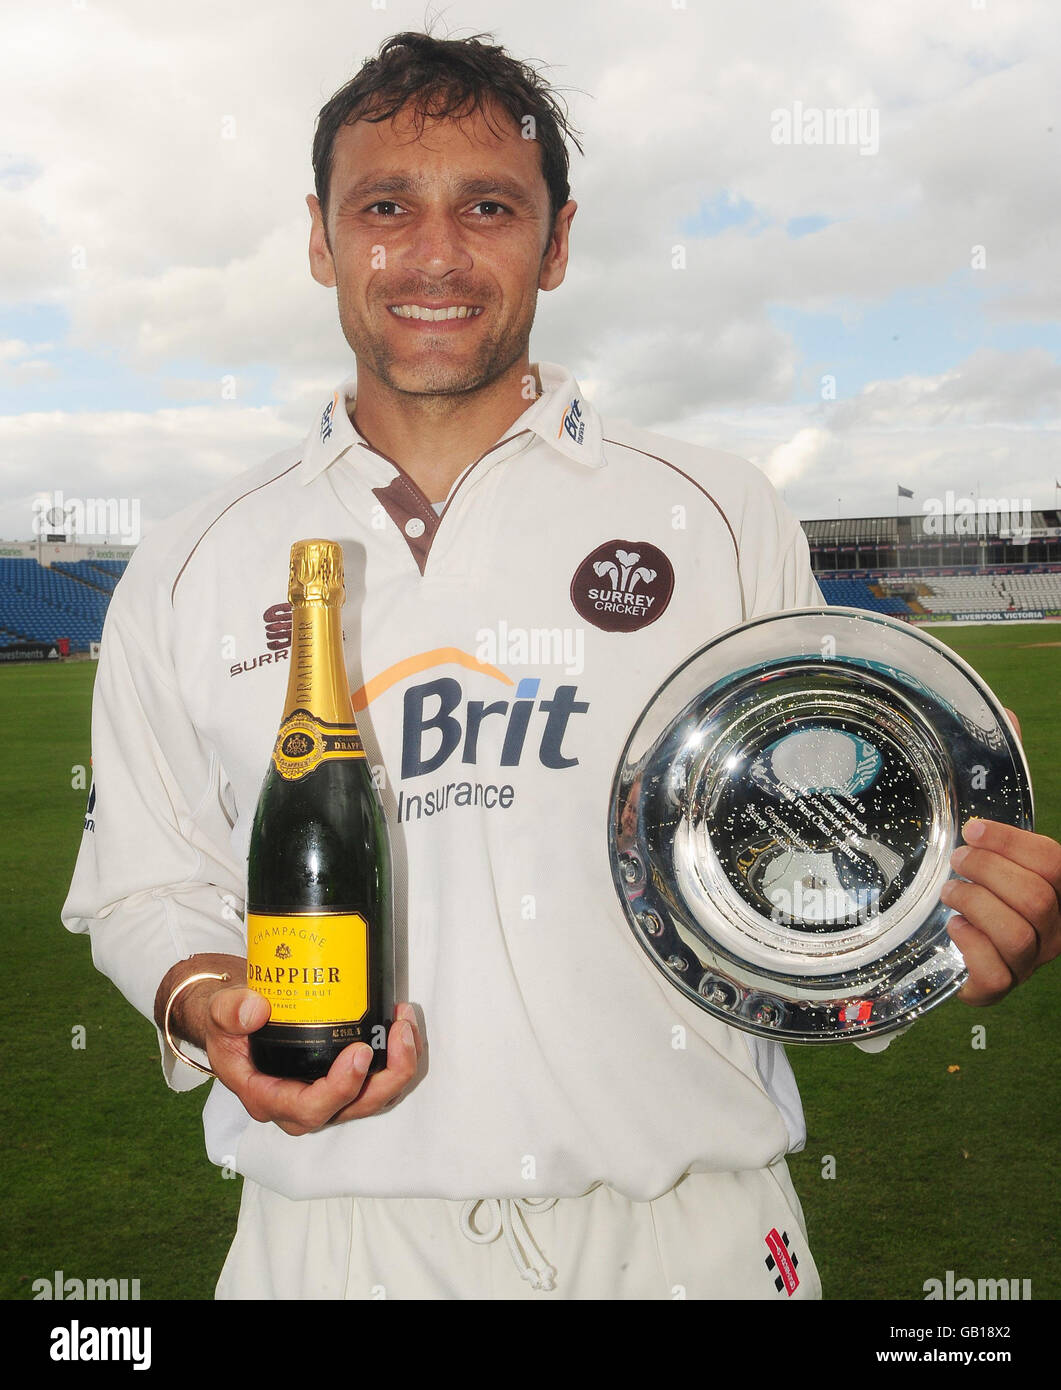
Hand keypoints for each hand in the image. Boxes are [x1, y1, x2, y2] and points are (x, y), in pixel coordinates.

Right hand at [207, 988, 422, 1134]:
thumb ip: (231, 1011)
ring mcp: (326, 1095)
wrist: (239, 1022)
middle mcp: (301, 1105)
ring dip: (399, 1066)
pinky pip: (378, 1081)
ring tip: (406, 1023)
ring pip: (373, 1099)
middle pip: (353, 1109)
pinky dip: (397, 1056)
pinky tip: (403, 1024)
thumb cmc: (230, 1025)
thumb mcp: (219, 1013)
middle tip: (398, 1033)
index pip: (309, 1109)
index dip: (340, 1088)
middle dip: (386, 1076)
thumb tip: (256, 1010)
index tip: (359, 1052)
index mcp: (268, 1097)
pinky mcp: (343, 1081)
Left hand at [939, 707, 1059, 1004]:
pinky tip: (951, 928)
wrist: (933, 940)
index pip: (1055, 861)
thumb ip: (998, 775)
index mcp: (1055, 886)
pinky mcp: (995, 989)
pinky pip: (996, 974)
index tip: (973, 828)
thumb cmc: (967, 877)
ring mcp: (1027, 963)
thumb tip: (1005, 714)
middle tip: (955, 861)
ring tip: (949, 893)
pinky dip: (971, 946)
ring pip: (1021, 933)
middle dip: (989, 871)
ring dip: (976, 904)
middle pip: (1040, 896)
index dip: (1014, 841)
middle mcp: (1052, 928)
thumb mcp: (982, 830)